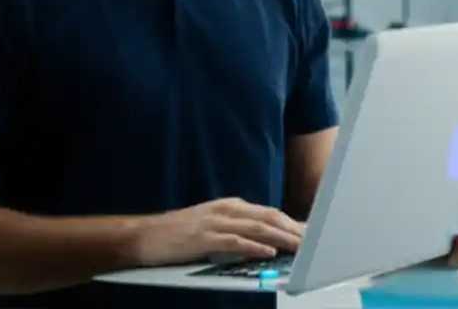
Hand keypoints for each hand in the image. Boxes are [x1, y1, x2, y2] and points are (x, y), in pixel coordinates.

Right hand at [132, 197, 304, 266]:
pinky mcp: (204, 237)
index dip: (292, 223)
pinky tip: (268, 252)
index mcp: (230, 206)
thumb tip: (266, 243)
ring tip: (299, 247)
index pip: (269, 213)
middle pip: (268, 217)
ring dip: (281, 238)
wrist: (144, 236)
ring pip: (257, 227)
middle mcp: (226, 209)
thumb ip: (238, 230)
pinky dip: (254, 246)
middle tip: (313, 241)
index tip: (310, 233)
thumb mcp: (213, 226)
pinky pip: (235, 241)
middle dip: (292, 230)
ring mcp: (215, 222)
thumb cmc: (179, 234)